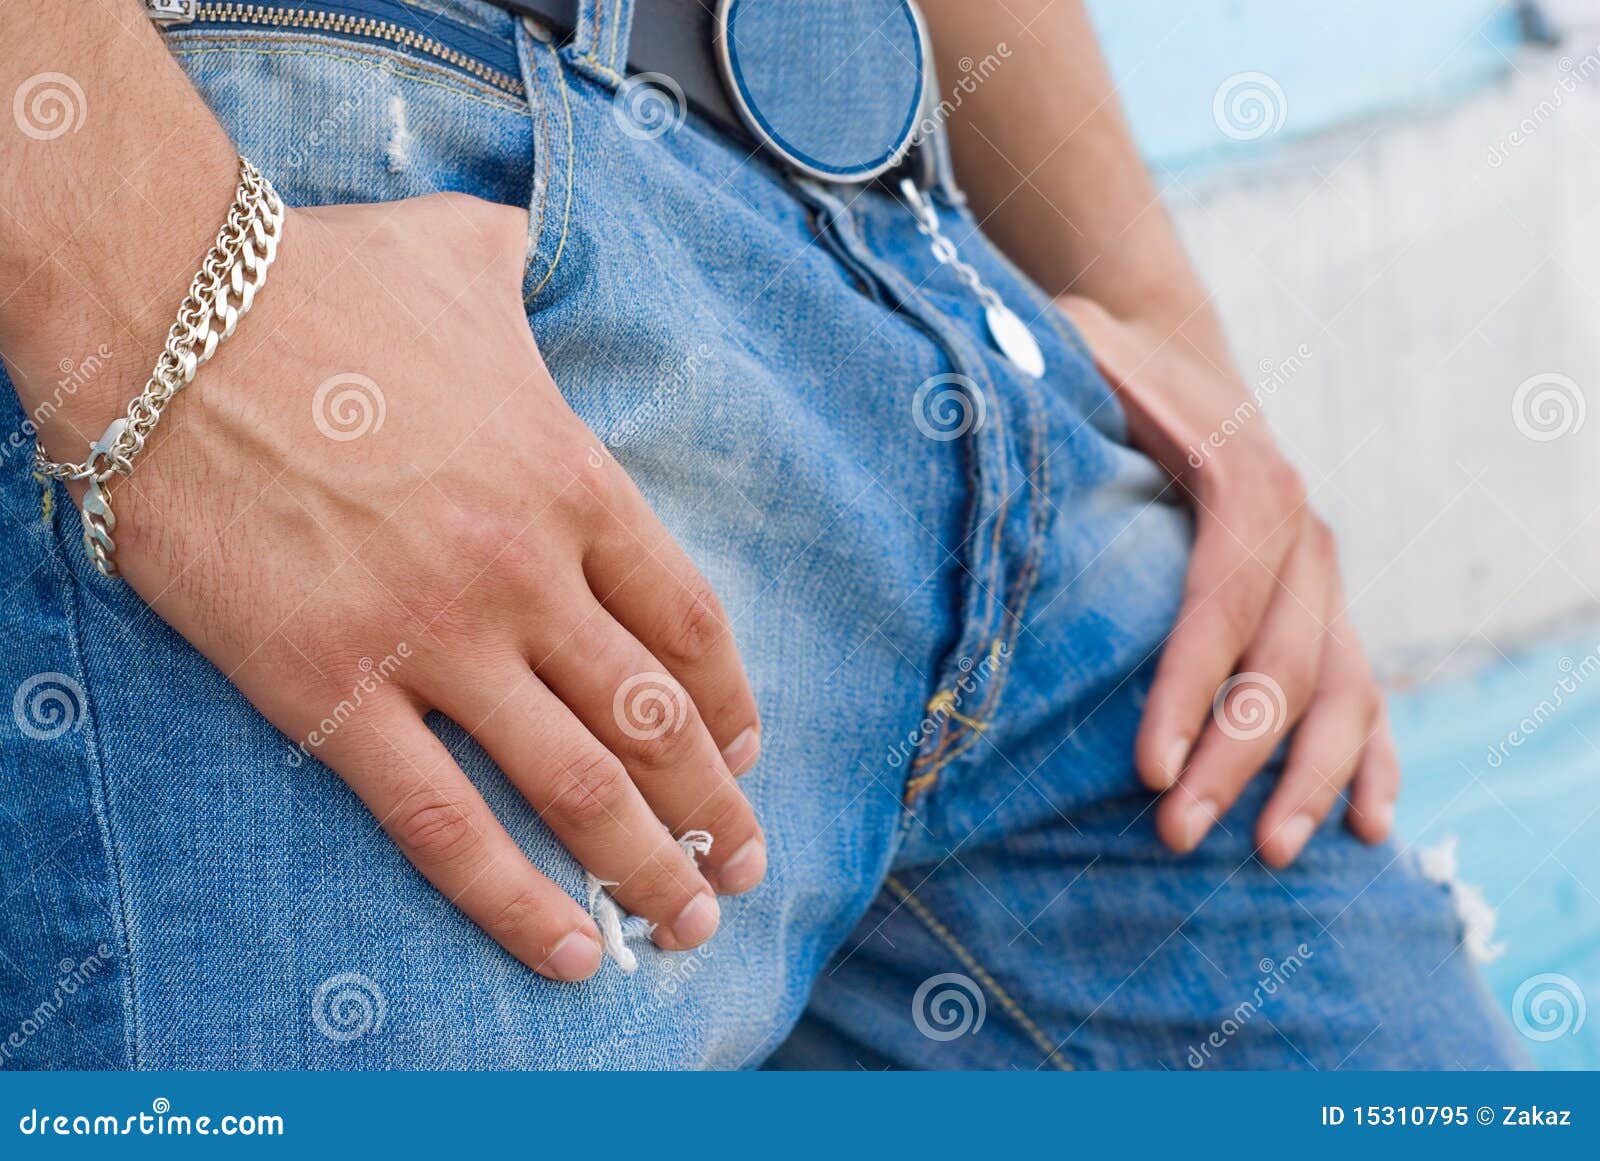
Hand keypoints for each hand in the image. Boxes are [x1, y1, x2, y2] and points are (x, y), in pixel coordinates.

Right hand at [57, 194, 766, 979]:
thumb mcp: (458, 254)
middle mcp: (526, 572)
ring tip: (689, 926)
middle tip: (746, 868)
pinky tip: (566, 950)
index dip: (730, 702)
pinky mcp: (332, 689)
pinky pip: (443, 822)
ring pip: (576, 784)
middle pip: (654, 719)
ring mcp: (435, 637)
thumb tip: (524, 239)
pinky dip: (512, 898)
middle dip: (713, 808)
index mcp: (570, 482)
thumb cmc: (319, 280)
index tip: (746, 753)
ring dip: (647, 868)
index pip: (688, 621)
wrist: (169, 312)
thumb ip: (516, 266)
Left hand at [1057, 296, 1397, 866]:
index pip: (1221, 601)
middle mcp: (1305, 537)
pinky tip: (1367, 827)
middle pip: (1281, 665)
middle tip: (1175, 835)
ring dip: (1311, 779)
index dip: (1187, 687)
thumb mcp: (1082, 353)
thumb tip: (998, 386)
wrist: (1181, 355)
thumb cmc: (1112, 369)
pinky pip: (1366, 692)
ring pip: (1342, 691)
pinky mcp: (1327, 610)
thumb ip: (1054, 374)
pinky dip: (1373, 760)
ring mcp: (1325, 580)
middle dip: (1232, 758)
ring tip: (1268, 855)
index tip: (1148, 767)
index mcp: (1249, 482)